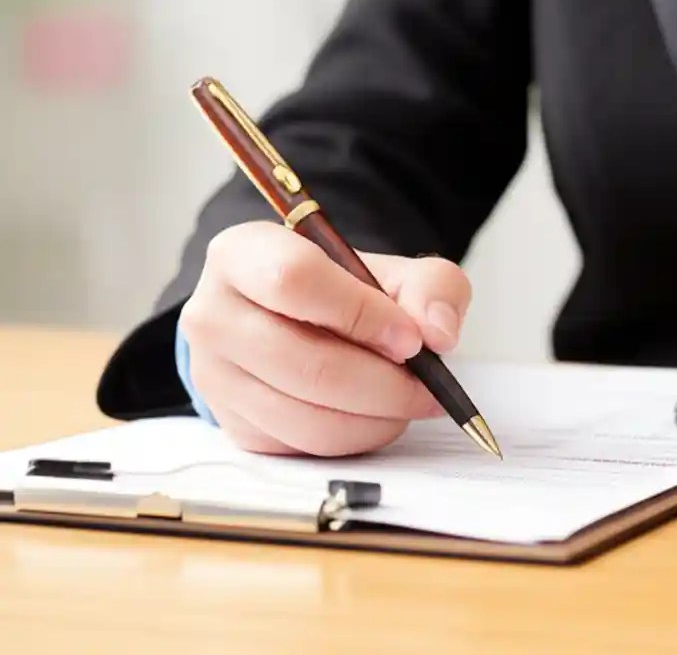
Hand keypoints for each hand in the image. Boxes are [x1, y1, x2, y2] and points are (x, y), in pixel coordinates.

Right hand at [179, 222, 471, 455]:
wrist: (303, 323)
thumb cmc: (346, 292)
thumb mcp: (396, 271)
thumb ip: (432, 289)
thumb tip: (437, 334)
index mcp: (242, 254)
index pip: (294, 280)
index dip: (361, 314)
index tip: (410, 340)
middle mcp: (213, 314)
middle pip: (303, 364)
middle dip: (383, 385)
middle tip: (428, 387)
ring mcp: (215, 377)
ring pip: (306, 417)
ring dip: (376, 419)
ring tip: (410, 402)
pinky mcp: (234, 425)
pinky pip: (303, 447)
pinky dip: (355, 439)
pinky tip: (377, 415)